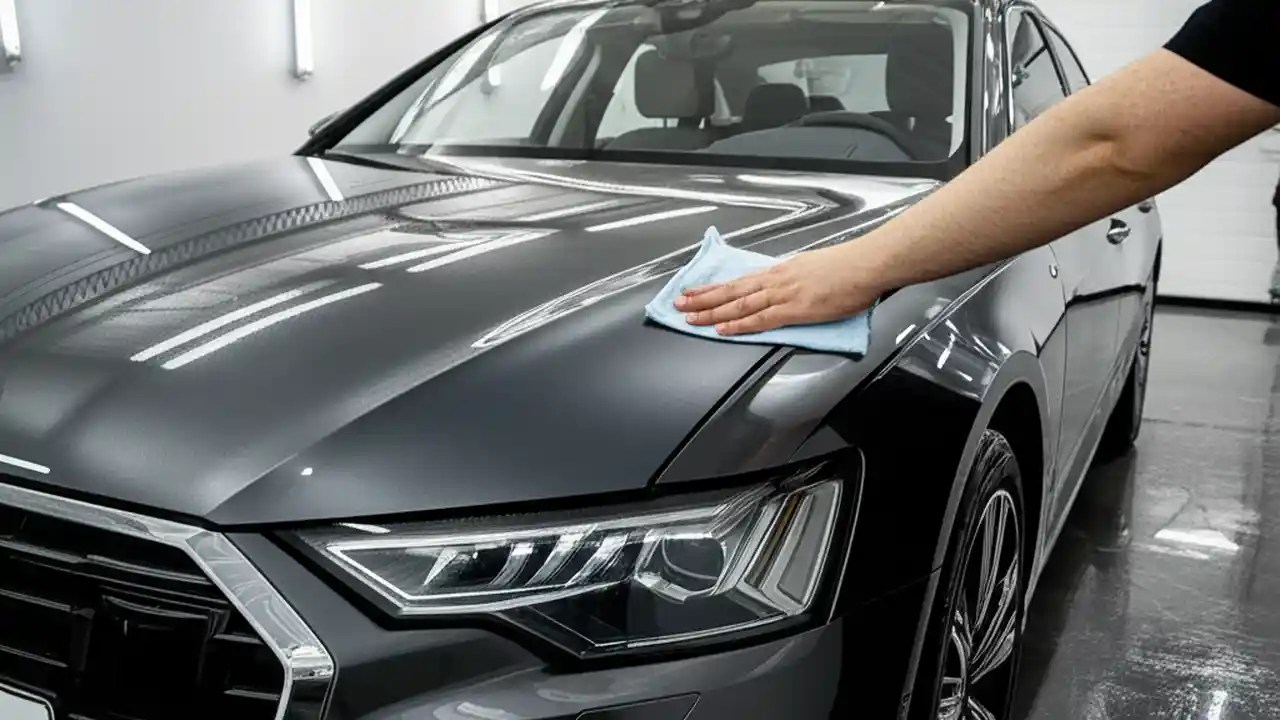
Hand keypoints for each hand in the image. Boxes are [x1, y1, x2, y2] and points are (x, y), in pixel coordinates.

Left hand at [674, 244, 884, 334]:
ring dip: (712, 312)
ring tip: (691, 317)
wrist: (866, 264)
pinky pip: (760, 318)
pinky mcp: (795, 309)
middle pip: (732, 290)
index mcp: (781, 270)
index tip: (696, 292)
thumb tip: (786, 287)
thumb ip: (795, 279)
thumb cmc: (848, 266)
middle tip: (679, 303)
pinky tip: (722, 329)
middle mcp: (777, 280)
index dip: (715, 288)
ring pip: (739, 304)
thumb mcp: (813, 267)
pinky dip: (739, 324)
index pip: (740, 281)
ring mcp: (784, 294)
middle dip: (703, 298)